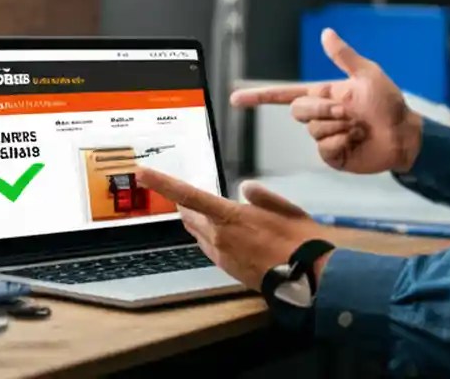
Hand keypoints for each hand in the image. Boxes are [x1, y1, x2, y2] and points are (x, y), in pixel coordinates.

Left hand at [134, 168, 335, 289]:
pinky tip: (227, 236)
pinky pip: (210, 249)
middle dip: (185, 204)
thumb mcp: (284, 208)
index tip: (144, 172)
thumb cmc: (298, 239)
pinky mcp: (227, 269)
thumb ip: (261, 196)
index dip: (163, 182)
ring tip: (211, 214)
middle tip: (187, 195)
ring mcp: (221, 255)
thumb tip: (245, 189)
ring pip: (198, 233)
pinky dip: (212, 238)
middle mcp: (218, 236)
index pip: (188, 195)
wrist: (305, 276)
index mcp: (229, 216)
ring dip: (199, 222)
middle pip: (189, 215)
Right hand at [231, 28, 422, 174]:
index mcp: (324, 95)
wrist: (405, 135)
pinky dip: (342, 141)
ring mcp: (326, 137)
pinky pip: (324, 148)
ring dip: (338, 126)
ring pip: (313, 131)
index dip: (260, 97)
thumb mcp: (368, 75)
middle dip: (322, 109)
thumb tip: (326, 33)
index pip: (284, 95)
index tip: (236, 98)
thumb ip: (344, 57)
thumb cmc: (390, 103)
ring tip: (360, 126)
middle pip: (299, 111)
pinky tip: (357, 139)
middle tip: (349, 112)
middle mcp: (321, 116)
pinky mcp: (334, 156)